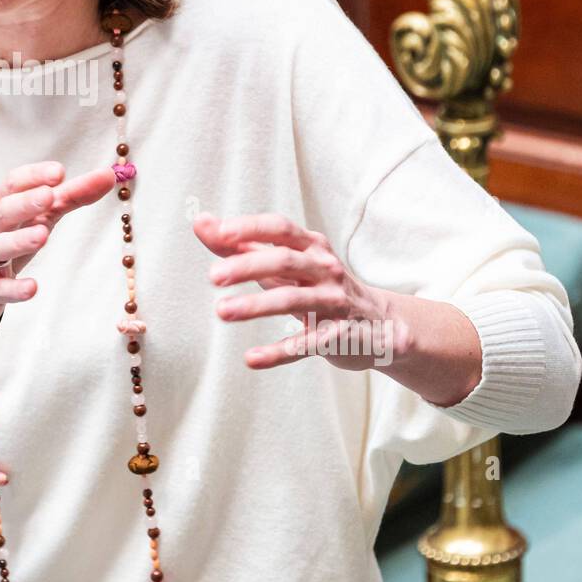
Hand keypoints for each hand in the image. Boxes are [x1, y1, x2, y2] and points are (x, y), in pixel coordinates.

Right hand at [0, 160, 116, 329]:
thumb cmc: (2, 243)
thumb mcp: (33, 218)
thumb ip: (68, 198)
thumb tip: (107, 177)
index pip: (12, 184)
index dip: (34, 176)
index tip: (59, 172)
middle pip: (3, 212)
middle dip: (25, 203)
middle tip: (49, 195)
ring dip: (19, 240)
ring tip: (43, 235)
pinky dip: (14, 288)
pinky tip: (32, 287)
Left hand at [193, 212, 396, 371]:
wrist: (380, 323)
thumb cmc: (317, 285)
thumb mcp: (285, 261)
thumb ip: (242, 244)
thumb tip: (201, 222)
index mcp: (311, 245)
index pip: (281, 228)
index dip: (252, 228)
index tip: (221, 232)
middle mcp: (325, 269)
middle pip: (285, 261)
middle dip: (248, 266)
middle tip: (213, 276)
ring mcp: (334, 302)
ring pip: (293, 300)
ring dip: (256, 305)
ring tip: (222, 311)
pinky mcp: (339, 336)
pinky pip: (306, 344)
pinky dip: (279, 352)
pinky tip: (251, 359)